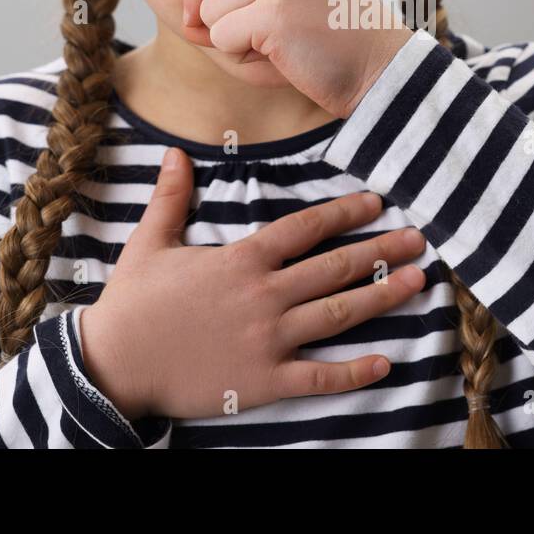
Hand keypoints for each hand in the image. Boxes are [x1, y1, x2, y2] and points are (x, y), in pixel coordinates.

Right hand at [79, 147, 427, 421]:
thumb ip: (171, 197)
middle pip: (334, 267)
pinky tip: (387, 363)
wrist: (114, 365)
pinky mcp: (265, 380)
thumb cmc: (133, 305)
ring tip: (416, 283)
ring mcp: (268, 339)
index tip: (376, 203)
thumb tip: (174, 152)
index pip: (305, 228)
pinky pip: (319, 376)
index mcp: (241, 260)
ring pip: (337, 314)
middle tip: (419, 241)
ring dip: (381, 297)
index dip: (344, 213)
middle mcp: (263, 295)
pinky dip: (354, 372)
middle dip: (380, 251)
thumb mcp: (150, 242)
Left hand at [178, 0, 413, 118]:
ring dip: (232, 39)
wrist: (383, 70)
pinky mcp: (274, 10)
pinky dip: (240, 55)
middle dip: (221, 18)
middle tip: (261, 38)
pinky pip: (221, 36)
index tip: (218, 22)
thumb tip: (184, 15)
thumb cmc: (335, 43)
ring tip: (276, 46)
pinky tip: (278, 57)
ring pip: (210, 10)